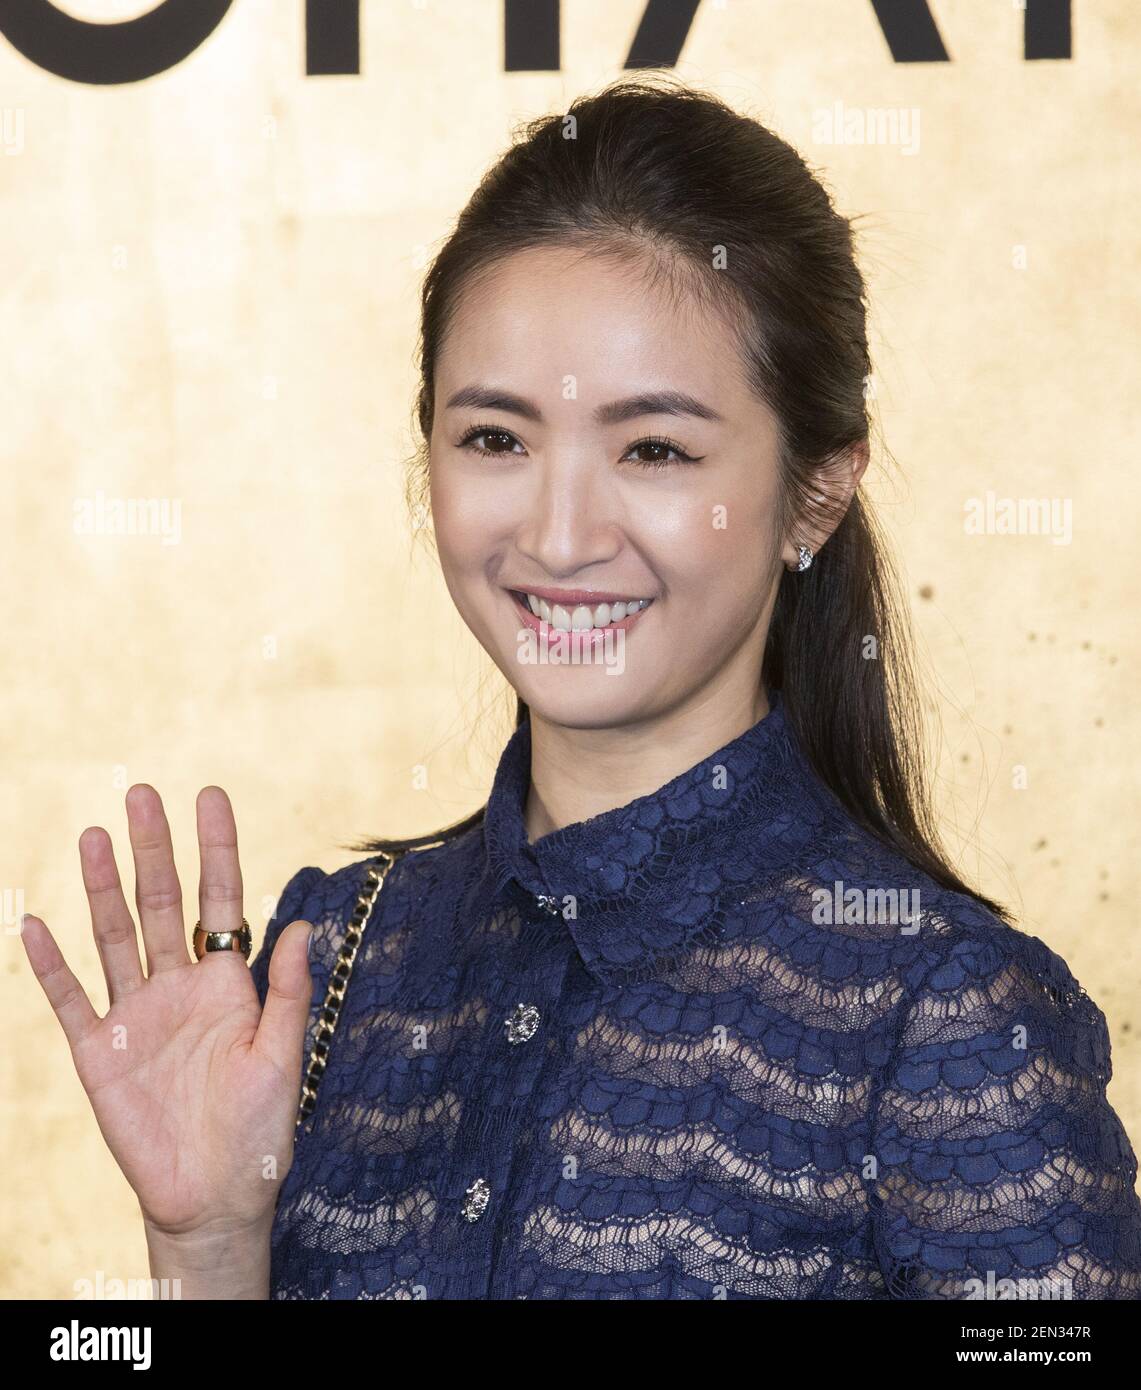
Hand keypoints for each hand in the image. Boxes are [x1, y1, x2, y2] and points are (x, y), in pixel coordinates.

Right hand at [21, 785, 312, 1241]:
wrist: (216, 1196)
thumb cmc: (259, 1128)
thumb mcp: (283, 1056)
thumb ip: (289, 992)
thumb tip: (306, 924)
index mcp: (227, 982)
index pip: (221, 898)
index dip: (216, 848)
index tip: (210, 795)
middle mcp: (179, 986)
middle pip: (163, 903)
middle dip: (154, 849)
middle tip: (143, 794)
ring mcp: (136, 1015)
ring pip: (115, 936)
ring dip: (102, 888)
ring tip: (94, 835)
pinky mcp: (100, 1052)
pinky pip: (70, 1000)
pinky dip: (50, 965)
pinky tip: (34, 924)